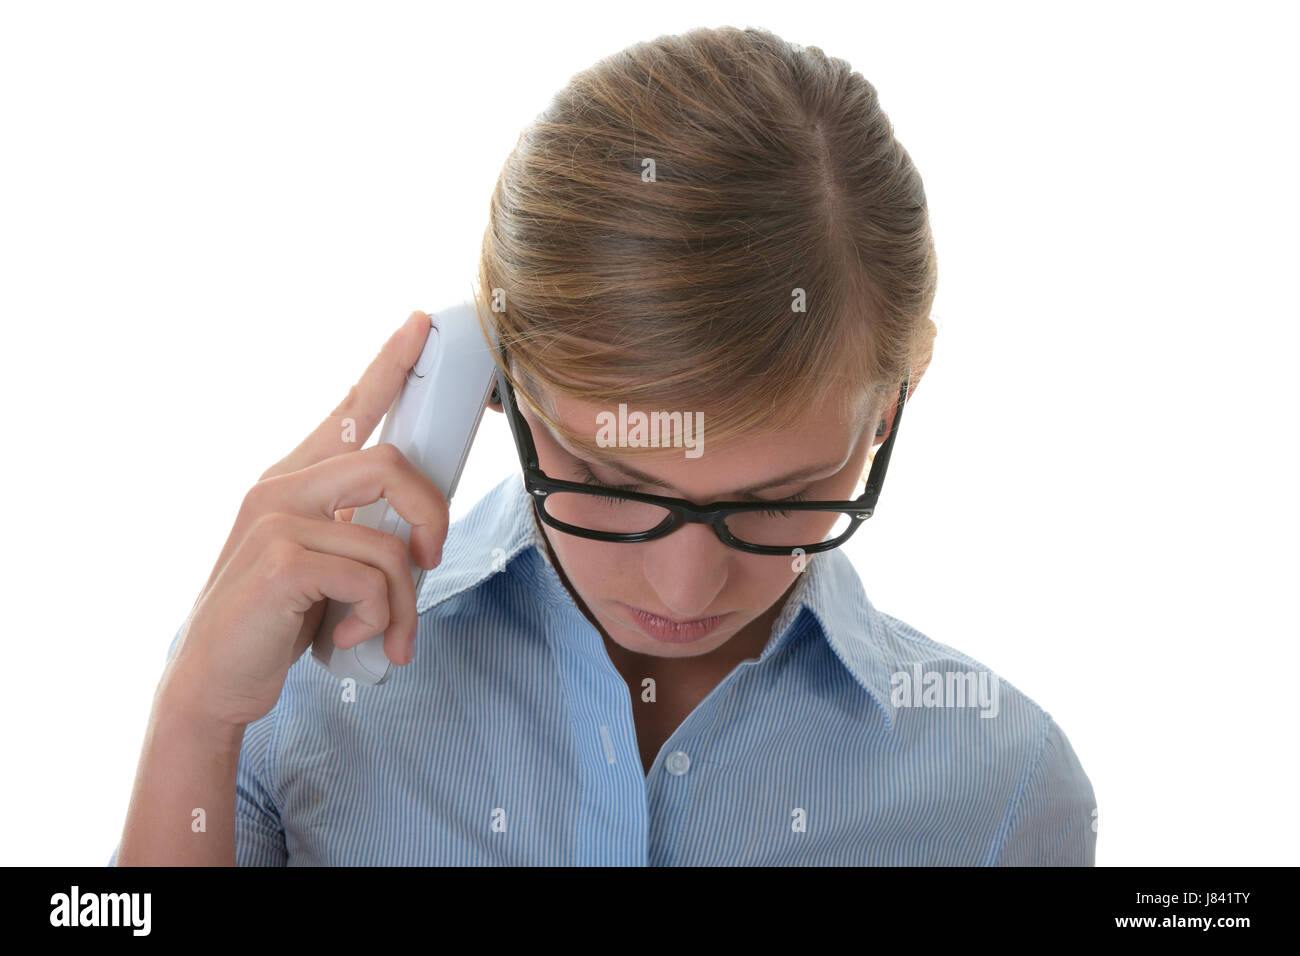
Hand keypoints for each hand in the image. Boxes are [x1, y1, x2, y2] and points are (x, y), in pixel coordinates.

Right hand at [158, 311, 448, 727]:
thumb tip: (420, 523)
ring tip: (386, 632)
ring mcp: (275, 520)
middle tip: (432, 561)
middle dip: (432, 516)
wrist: (216, 681)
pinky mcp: (280, 561)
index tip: (419, 325)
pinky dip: (379, 618)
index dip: (389, 365)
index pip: (348, 409)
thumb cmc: (278, 621)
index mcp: (293, 480)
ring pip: (390, 541)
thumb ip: (356, 528)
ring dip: (404, 601)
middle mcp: (280, 488)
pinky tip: (349, 638)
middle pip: (390, 463)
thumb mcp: (322, 562)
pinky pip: (372, 577)